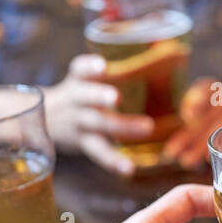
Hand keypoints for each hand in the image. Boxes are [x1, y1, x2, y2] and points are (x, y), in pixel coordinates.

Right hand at [43, 54, 156, 176]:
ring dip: (122, 127)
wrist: (46, 120)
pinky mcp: (84, 143)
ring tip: (147, 128)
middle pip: (85, 97)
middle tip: (117, 97)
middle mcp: (76, 100)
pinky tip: (128, 168)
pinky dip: (113, 161)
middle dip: (100, 96)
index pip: (79, 70)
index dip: (89, 67)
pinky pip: (98, 153)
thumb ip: (118, 72)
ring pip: (97, 124)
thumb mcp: (86, 80)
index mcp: (79, 81)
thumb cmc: (81, 95)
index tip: (102, 67)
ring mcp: (78, 123)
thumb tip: (175, 53)